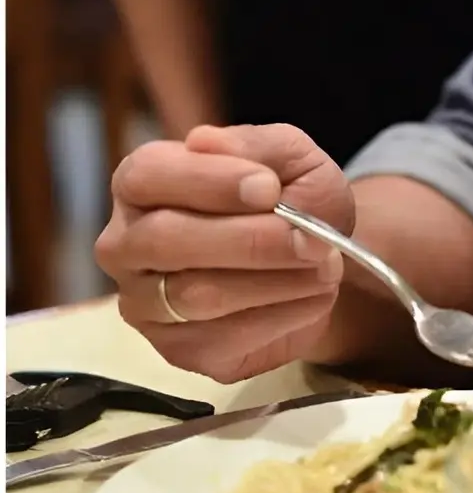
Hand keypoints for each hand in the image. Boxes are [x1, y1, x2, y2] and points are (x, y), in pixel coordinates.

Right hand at [96, 124, 354, 382]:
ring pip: (195, 296)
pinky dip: (284, 315)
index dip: (208, 181)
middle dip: (249, 240)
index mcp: (144, 181)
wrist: (315, 259)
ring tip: (324, 264)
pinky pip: (223, 339)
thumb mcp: (292, 156)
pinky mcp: (177, 351)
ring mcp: (145, 303)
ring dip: (276, 280)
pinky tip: (312, 296)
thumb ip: (260, 146)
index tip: (269, 188)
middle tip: (311, 239)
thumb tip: (205, 141)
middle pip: (164, 241)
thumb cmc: (291, 195)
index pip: (148, 175)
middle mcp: (127, 244)